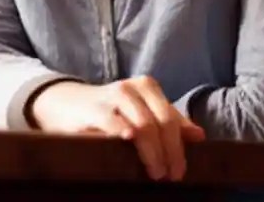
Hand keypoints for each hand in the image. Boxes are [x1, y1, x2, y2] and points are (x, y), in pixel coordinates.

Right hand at [29, 77, 205, 181]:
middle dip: (169, 153)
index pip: (172, 119)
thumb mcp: (140, 112)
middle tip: (170, 176)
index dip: (179, 147)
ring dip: (152, 152)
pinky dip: (122, 132)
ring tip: (155, 172)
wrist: (64, 103)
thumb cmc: (108, 112)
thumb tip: (199, 136)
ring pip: (142, 125)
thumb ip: (168, 122)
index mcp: (147, 86)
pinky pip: (112, 122)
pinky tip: (127, 141)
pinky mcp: (92, 109)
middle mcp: (131, 88)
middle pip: (161, 123)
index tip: (180, 171)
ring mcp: (112, 96)